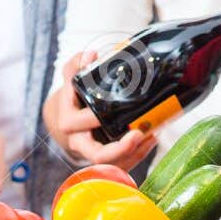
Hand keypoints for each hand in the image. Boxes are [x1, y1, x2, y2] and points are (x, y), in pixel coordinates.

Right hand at [44, 50, 158, 171]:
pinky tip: (152, 138)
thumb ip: (77, 63)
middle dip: (119, 148)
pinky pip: (123, 164)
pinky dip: (139, 154)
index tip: (111, 109)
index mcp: (68, 120)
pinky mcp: (108, 158)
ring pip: (113, 164)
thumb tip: (91, 55)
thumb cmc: (73, 96)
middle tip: (140, 132)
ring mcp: (94, 152)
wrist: (69, 117)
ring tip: (151, 135)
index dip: (92, 119)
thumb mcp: (71, 77)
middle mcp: (79, 141)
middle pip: (97, 154)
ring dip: (134, 154)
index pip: (76, 123)